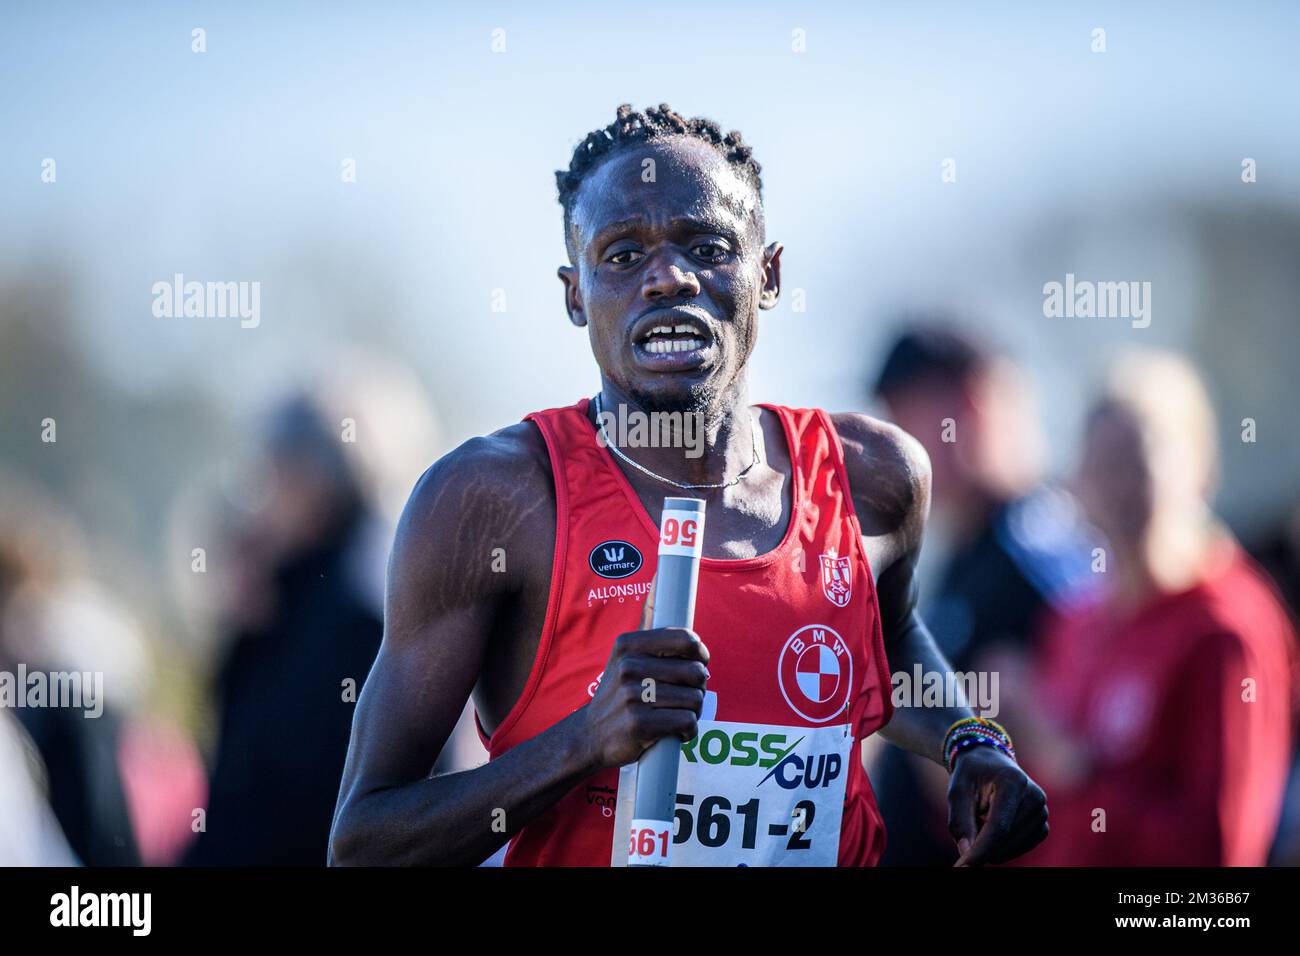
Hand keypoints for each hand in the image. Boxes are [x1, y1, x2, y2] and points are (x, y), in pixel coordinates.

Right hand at [579, 579, 710, 769]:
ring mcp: (632, 695)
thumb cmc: (619, 691)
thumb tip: (659, 578)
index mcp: (628, 644)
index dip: (701, 653)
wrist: (589, 735)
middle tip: (686, 696)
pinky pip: (686, 722)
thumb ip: (647, 620)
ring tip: (679, 714)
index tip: (698, 663)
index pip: (686, 639)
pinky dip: (688, 731)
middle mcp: (629, 666)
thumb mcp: (625, 654)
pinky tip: (676, 731)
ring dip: (694, 711)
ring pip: (694, 699)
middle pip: (696, 672)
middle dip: (699, 688)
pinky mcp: (639, 724)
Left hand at [947, 745, 1047, 865]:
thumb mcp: (957, 791)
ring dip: (989, 842)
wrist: (990, 764)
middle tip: (971, 817)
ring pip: (1009, 848)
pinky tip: (993, 823)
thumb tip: (966, 854)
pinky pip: (1017, 849)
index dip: (979, 851)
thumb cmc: (971, 776)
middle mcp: (1035, 796)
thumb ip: (959, 822)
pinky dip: (1000, 845)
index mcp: (1013, 781)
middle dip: (979, 841)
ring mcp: (1042, 812)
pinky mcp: (1043, 826)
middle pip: (1003, 840)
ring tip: (983, 815)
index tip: (962, 867)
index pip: (998, 827)